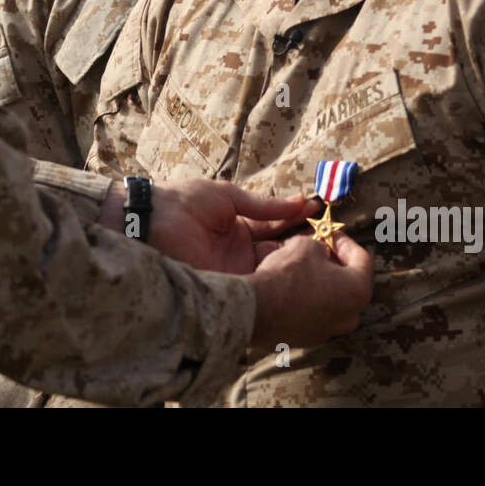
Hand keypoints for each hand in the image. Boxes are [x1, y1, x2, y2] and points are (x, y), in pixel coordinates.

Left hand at [99, 178, 318, 273]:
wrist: (149, 221)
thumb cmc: (181, 202)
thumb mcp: (227, 197)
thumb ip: (263, 205)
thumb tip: (299, 201)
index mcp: (237, 228)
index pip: (275, 227)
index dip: (298, 222)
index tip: (323, 215)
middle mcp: (239, 253)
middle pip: (280, 252)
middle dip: (305, 248)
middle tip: (335, 243)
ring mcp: (235, 272)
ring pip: (274, 272)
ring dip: (298, 265)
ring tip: (327, 258)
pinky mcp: (229, 288)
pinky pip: (260, 286)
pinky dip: (280, 281)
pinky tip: (303, 274)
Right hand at [248, 232, 372, 348]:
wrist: (259, 309)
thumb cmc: (288, 275)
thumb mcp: (306, 245)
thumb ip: (319, 245)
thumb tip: (318, 248)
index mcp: (358, 290)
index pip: (362, 259)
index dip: (344, 241)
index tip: (330, 234)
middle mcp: (350, 316)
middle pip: (348, 282)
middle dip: (333, 262)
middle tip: (318, 249)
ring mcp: (329, 330)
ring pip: (331, 300)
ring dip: (320, 282)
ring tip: (302, 266)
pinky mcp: (309, 338)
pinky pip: (314, 313)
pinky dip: (307, 299)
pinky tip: (290, 287)